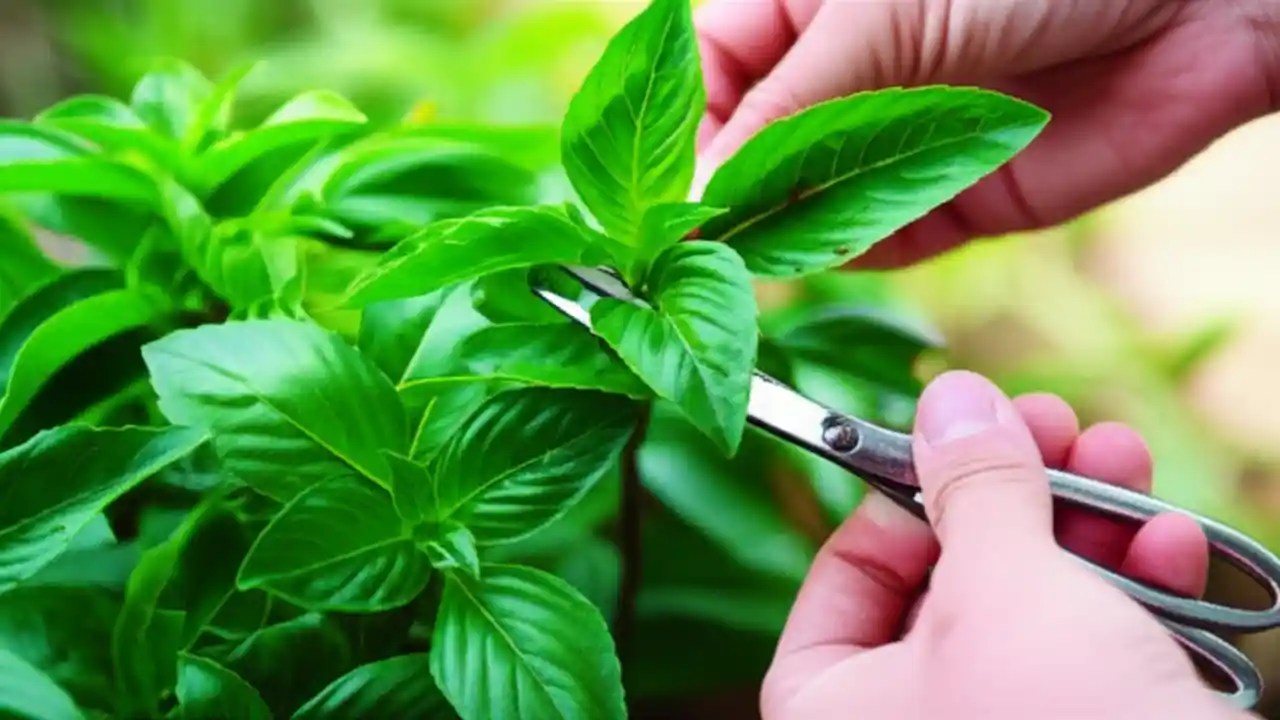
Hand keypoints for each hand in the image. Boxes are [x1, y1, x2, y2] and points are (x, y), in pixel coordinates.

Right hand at [695, 0, 1279, 266]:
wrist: (1198, 3)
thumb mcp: (880, 14)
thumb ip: (786, 105)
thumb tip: (703, 188)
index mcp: (808, 5)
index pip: (711, 71)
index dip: (683, 131)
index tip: (665, 194)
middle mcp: (844, 75)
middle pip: (749, 148)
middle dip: (723, 196)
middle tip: (689, 252)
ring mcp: (893, 142)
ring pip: (803, 203)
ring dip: (775, 235)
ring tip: (740, 268)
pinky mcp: (948, 201)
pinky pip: (874, 240)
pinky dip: (842, 256)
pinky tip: (811, 266)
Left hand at [763, 370, 1252, 719]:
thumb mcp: (1003, 593)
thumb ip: (971, 489)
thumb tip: (950, 400)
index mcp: (835, 707)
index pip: (845, 573)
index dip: (902, 491)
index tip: (961, 432)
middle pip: (951, 578)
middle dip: (1016, 492)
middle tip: (1057, 424)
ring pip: (1034, 607)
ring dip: (1087, 526)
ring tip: (1124, 461)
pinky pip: (1096, 655)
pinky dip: (1134, 593)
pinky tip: (1170, 544)